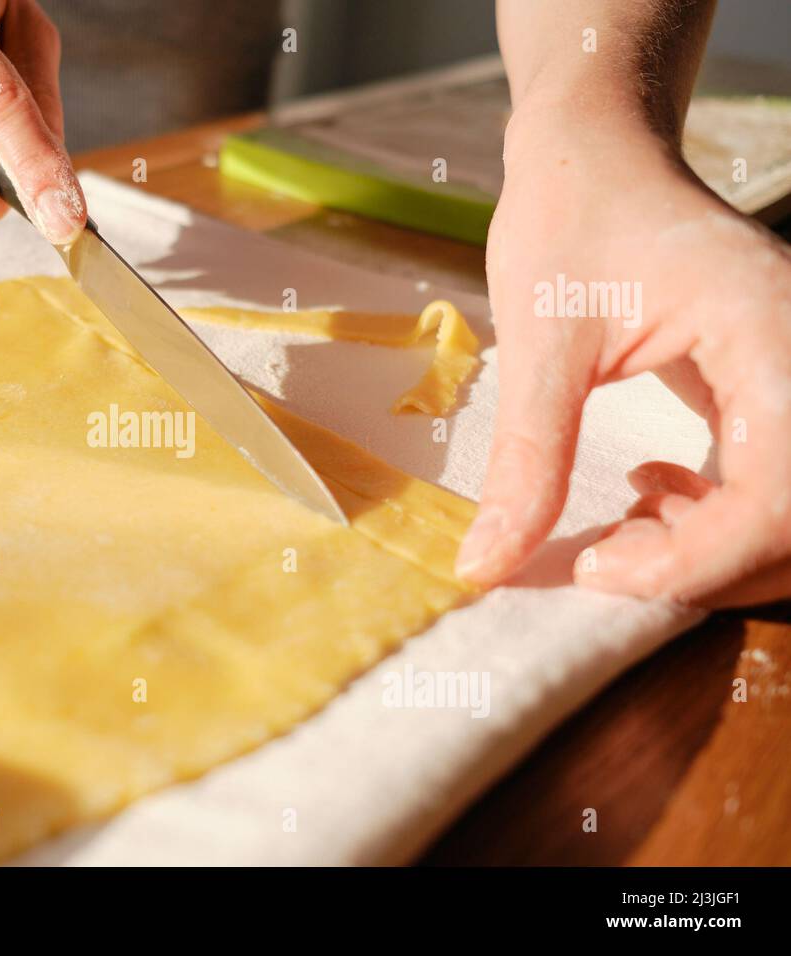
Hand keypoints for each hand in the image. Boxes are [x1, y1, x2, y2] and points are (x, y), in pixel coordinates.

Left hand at [455, 104, 790, 606]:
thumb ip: (527, 458)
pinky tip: (650, 490)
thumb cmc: (570, 220)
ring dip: (714, 550)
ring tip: (625, 526)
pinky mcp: (779, 387)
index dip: (694, 560)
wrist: (593, 156)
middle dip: (707, 568)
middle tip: (605, 562)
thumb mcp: (541, 341)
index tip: (596, 569)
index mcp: (773, 333)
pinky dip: (718, 517)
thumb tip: (488, 564)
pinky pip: (775, 483)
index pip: (779, 496)